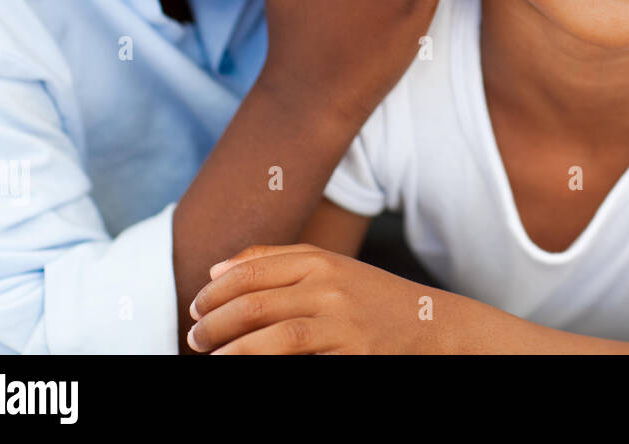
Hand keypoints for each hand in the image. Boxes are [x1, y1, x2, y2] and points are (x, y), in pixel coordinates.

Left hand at [187, 244, 443, 353]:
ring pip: (271, 334)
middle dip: (213, 324)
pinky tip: (246, 367)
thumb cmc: (372, 299)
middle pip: (254, 302)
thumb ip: (276, 261)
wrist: (433, 325)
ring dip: (230, 349)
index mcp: (320, 260)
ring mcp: (343, 320)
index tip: (196, 309)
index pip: (251, 270)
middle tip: (195, 339)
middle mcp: (330, 285)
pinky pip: (297, 359)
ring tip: (211, 357)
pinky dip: (265, 363)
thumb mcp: (331, 268)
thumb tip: (215, 270)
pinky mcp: (354, 352)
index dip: (214, 292)